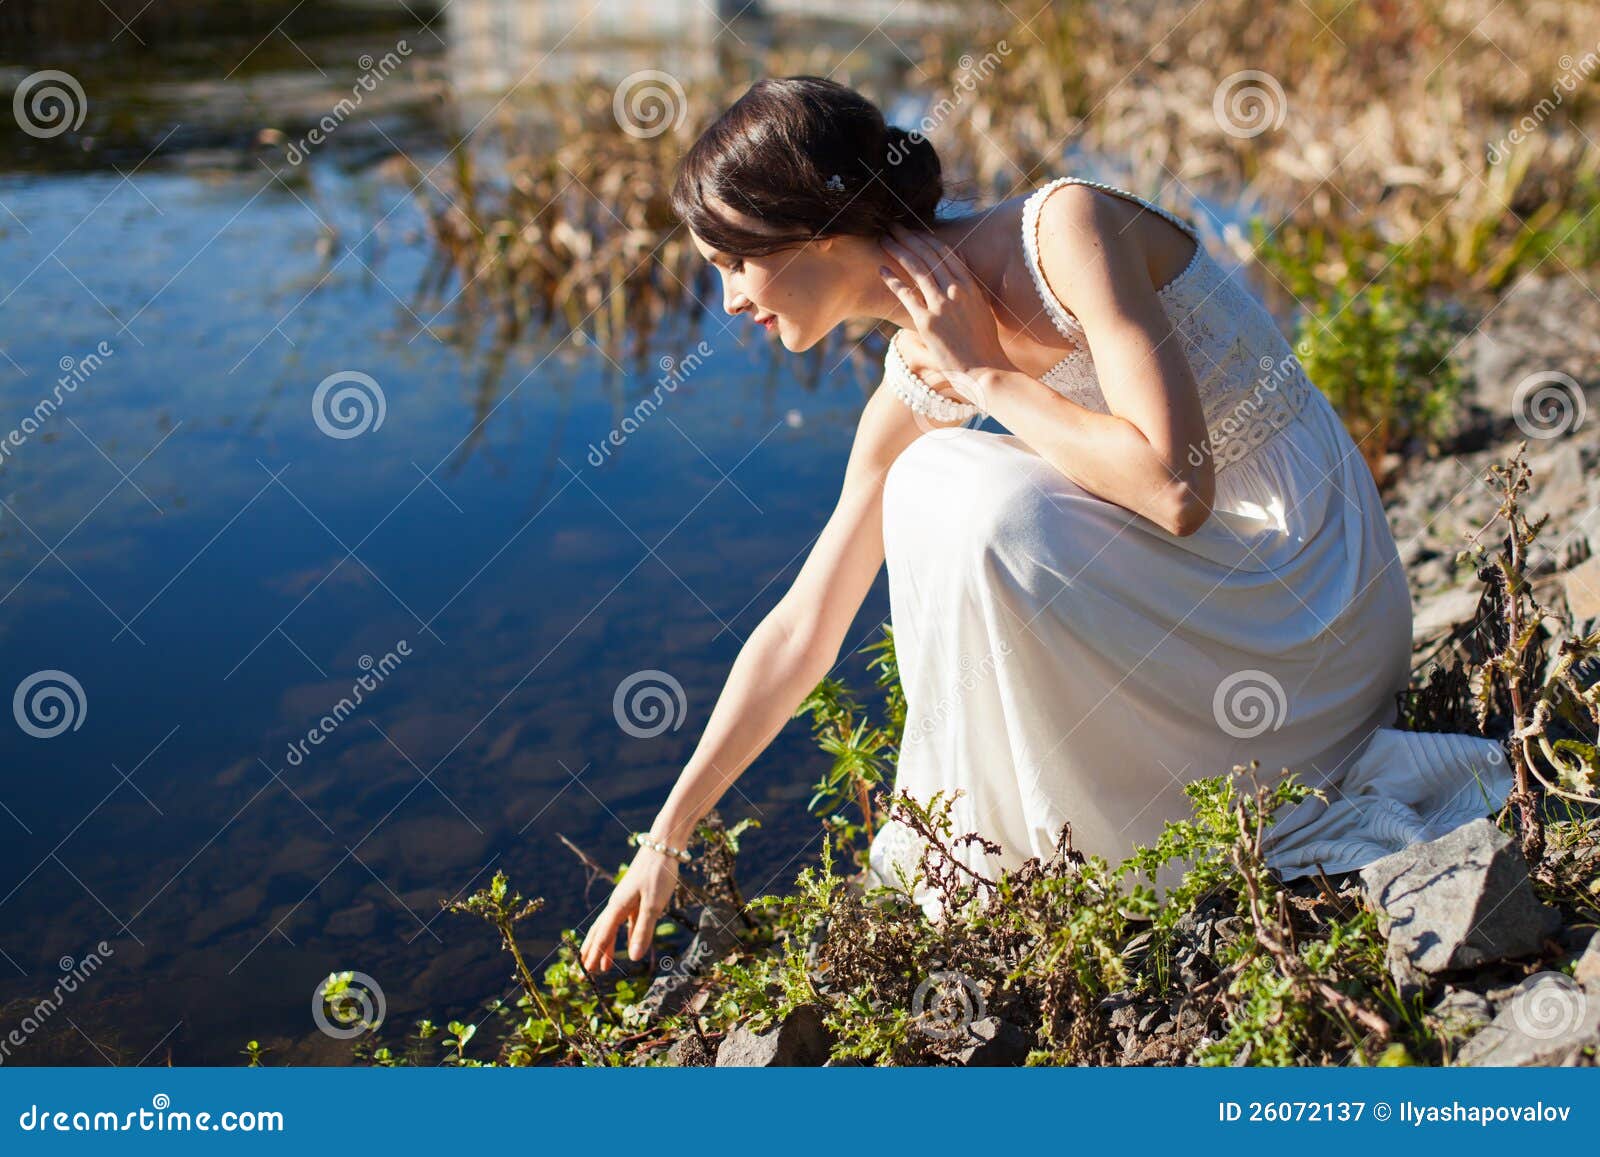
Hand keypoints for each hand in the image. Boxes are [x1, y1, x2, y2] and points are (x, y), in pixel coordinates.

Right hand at [578, 842, 681, 973]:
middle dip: (592, 953)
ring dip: (605, 947)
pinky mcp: (638, 899)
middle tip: (583, 974)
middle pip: (600, 932)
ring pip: (611, 929)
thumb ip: (643, 931)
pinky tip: (626, 948)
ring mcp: (626, 901)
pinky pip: (626, 924)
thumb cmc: (658, 874)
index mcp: (618, 906)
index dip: (595, 954)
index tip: (586, 972)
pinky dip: (623, 937)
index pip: (603, 935)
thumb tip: (633, 958)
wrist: (663, 847)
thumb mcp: (653, 905)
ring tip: (601, 967)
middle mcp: (617, 904)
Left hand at [878, 222, 1015, 399]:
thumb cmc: (983, 343)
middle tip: (894, 226)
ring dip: (899, 250)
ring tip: (885, 239)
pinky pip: (906, 295)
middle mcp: (956, 291)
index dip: (927, 239)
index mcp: (970, 286)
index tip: (914, 232)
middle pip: (928, 256)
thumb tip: (960, 276)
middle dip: (909, 237)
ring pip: (917, 269)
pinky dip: (893, 280)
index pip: (946, 254)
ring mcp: (941, 305)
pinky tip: (882, 268)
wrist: (984, 368)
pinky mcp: (927, 322)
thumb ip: (970, 290)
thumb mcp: (982, 309)